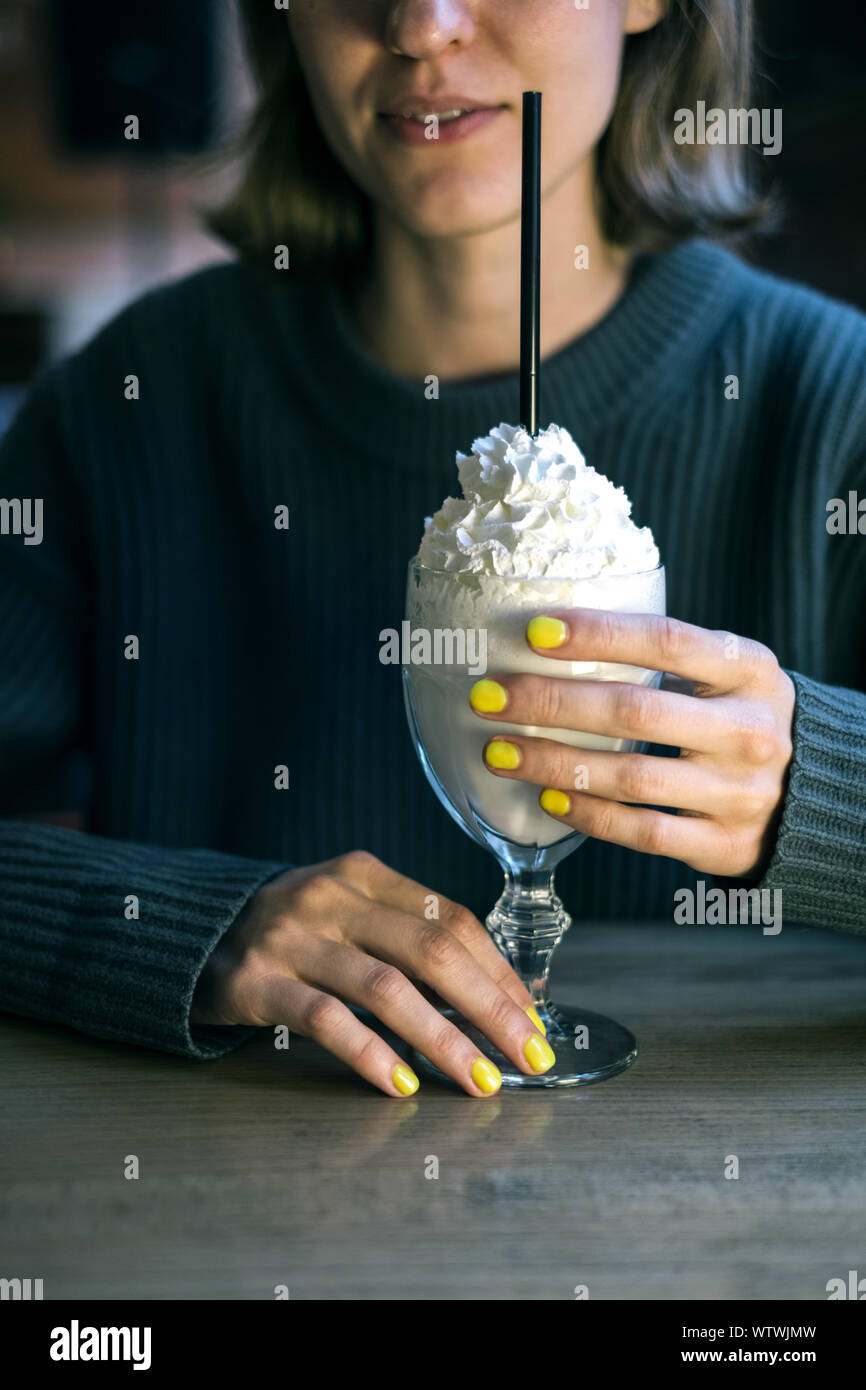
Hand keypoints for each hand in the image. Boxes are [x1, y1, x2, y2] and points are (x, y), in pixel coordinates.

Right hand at [191, 850, 552, 1096]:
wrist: (191, 932)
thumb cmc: (293, 931)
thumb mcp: (348, 911)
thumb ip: (408, 937)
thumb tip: (498, 997)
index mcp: (365, 873)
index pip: (453, 920)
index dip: (500, 973)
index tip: (533, 1020)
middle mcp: (332, 897)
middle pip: (432, 952)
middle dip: (491, 1009)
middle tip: (529, 1057)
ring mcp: (292, 937)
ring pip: (386, 989)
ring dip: (443, 1040)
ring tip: (479, 1080)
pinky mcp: (256, 981)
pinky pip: (325, 1020)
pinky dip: (369, 1053)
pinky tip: (401, 1085)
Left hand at [472, 610, 795, 878]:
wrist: (810, 794)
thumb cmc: (737, 718)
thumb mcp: (725, 675)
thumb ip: (664, 658)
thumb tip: (548, 637)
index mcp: (750, 670)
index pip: (665, 641)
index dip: (598, 634)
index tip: (533, 631)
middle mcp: (749, 730)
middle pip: (636, 710)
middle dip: (551, 702)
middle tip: (489, 696)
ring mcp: (739, 792)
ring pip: (632, 776)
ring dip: (554, 764)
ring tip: (499, 752)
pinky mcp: (723, 843)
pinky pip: (644, 831)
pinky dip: (590, 816)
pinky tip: (548, 802)